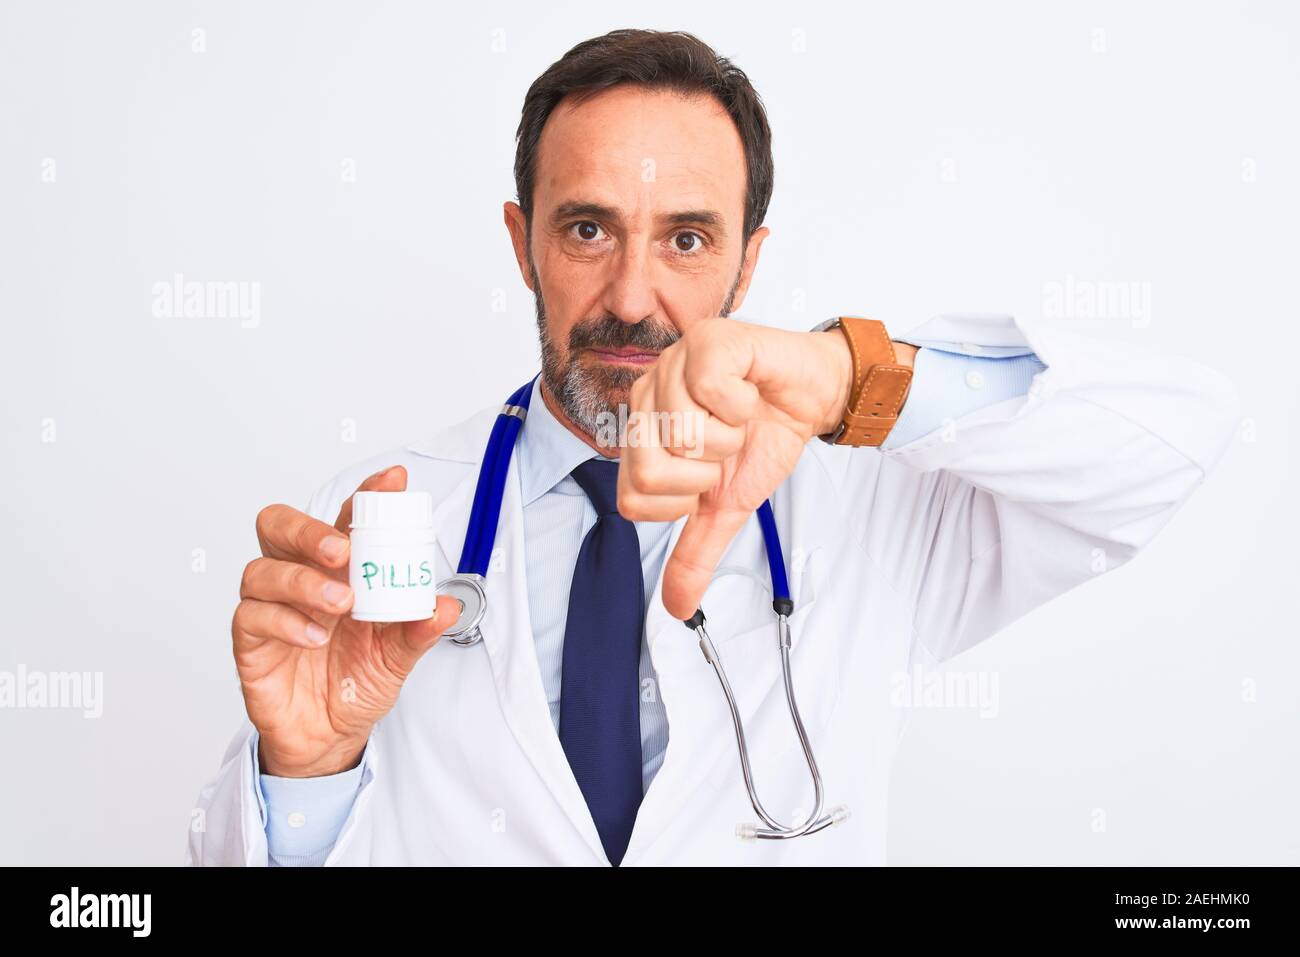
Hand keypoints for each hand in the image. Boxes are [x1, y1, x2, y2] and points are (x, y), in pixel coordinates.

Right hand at [233, 465, 460, 776]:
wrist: (331, 737)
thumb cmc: (359, 681)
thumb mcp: (399, 655)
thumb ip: (418, 629)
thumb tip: (446, 606)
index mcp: (338, 569)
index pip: (345, 518)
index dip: (366, 493)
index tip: (393, 481)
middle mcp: (298, 578)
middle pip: (279, 526)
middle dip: (309, 529)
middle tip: (343, 549)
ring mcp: (270, 607)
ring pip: (262, 570)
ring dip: (303, 581)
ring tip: (340, 604)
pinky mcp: (250, 642)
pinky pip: (252, 617)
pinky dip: (286, 622)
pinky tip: (315, 638)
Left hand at [618, 318, 912, 618]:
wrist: (814, 397)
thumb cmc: (764, 437)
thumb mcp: (728, 505)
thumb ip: (696, 551)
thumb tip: (675, 607)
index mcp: (642, 432)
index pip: (632, 495)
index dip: (680, 501)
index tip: (708, 480)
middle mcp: (648, 395)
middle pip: (648, 468)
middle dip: (703, 474)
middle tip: (725, 452)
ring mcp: (674, 362)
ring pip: (680, 432)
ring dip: (727, 439)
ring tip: (739, 420)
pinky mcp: (709, 339)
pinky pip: (708, 390)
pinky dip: (741, 406)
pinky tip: (748, 395)